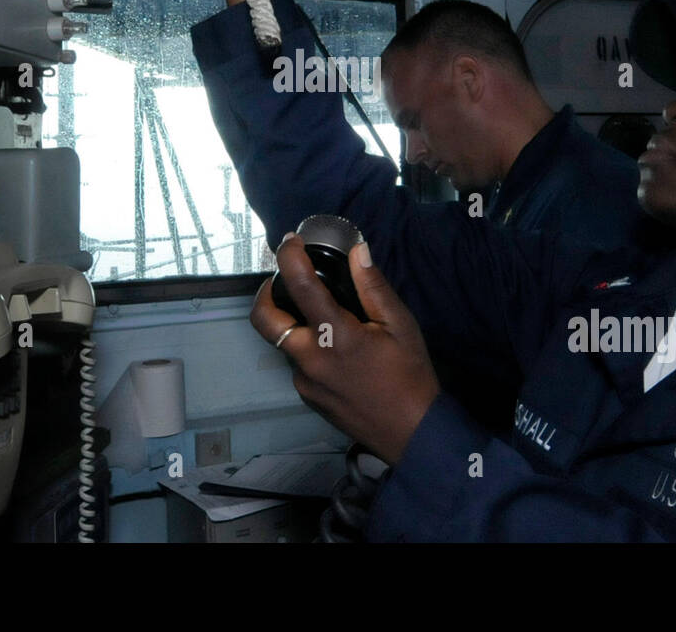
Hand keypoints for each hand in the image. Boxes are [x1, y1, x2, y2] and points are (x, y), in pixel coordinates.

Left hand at [250, 234, 440, 465]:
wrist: (411, 433)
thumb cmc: (410, 375)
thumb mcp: (400, 325)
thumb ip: (373, 287)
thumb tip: (357, 251)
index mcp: (335, 335)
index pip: (299, 285)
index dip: (289, 257)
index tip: (291, 242)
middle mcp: (310, 358)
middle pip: (263, 319)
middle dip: (264, 294)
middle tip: (284, 281)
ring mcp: (304, 381)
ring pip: (283, 342)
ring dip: (292, 323)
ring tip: (320, 314)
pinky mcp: (307, 397)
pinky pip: (298, 363)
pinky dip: (308, 347)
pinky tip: (336, 350)